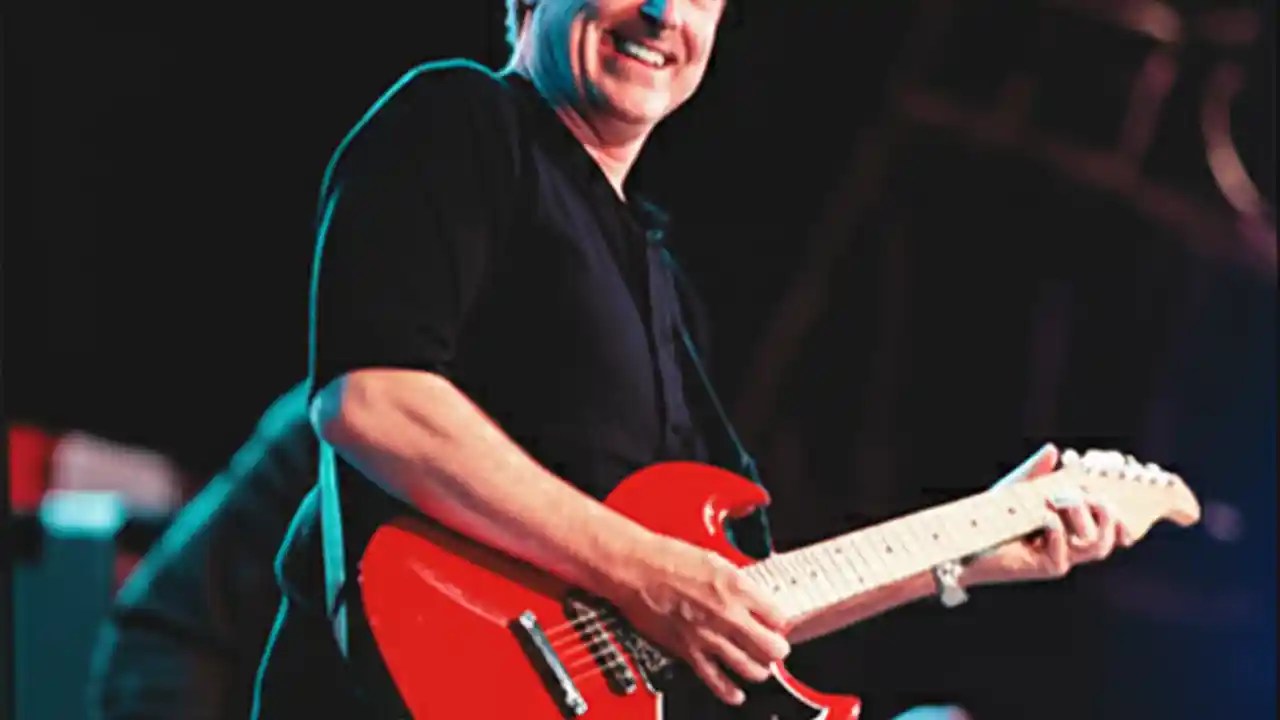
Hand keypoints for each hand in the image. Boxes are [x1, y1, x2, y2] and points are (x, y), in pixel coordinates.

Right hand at [610, 536, 790, 705]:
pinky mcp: (689, 652)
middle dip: (777, 650)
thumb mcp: (714, 559)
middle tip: (775, 648)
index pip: (779, 617)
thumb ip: (736, 582)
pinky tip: (737, 693)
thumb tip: (751, 595)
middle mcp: (727, 614)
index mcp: (737, 587)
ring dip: (760, 670)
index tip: (777, 624)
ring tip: (760, 667)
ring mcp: (709, 637)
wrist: (634, 569)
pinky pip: (716, 681)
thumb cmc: (666, 558)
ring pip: (751, 668)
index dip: (780, 623)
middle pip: (771, 648)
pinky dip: (730, 691)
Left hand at [965, 443, 1135, 585]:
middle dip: (1103, 511)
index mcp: (1069, 528)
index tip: (1111, 492)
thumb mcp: (1017, 488)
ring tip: (1059, 499)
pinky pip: (1063, 554)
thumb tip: (1053, 450)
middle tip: (1081, 492)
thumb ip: (1036, 471)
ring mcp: (1059, 558)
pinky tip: (1043, 515)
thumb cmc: (992, 516)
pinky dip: (1056, 529)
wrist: (966, 539)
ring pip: (1094, 547)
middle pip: (1107, 537)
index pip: (1108, 527)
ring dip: (1082, 518)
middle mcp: (1069, 546)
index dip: (1120, 517)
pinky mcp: (1044, 568)